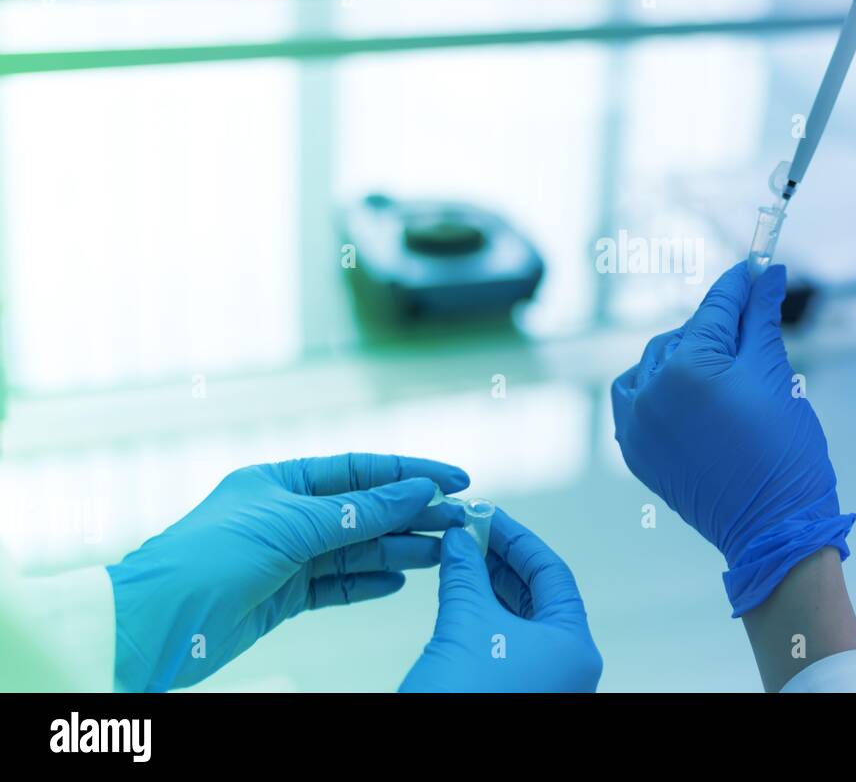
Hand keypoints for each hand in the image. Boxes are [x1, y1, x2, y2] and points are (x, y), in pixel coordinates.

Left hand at [108, 452, 467, 691]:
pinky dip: (368, 582)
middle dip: (413, 514)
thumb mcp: (294, 524)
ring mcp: (286, 555)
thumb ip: (362, 509)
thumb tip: (419, 488)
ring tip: (443, 553)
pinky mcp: (283, 596)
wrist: (155, 624)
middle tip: (460, 522)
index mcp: (281, 479)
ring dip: (400, 548)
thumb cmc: (211, 557)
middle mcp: (286, 513)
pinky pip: (338, 584)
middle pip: (365, 509)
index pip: (361, 470)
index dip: (411, 473)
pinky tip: (399, 581)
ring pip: (358, 548)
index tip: (457, 479)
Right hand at [400, 510, 601, 691]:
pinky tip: (460, 593)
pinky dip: (485, 615)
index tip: (486, 514)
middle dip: (501, 559)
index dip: (516, 538)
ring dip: (490, 585)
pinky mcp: (518, 694)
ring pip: (521, 619)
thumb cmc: (464, 699)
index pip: (552, 572)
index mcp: (575, 645)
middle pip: (538, 594)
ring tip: (460, 554)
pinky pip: (506, 643)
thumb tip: (459, 537)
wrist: (432, 768)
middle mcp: (568, 665)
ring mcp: (545, 684)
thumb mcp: (465, 625)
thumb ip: (465, 573)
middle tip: (468, 531)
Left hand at [610, 262, 854, 615]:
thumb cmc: (784, 453)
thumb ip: (761, 318)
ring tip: (719, 370)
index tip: (754, 268)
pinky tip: (687, 394)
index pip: (714, 309)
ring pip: (653, 364)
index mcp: (688, 366)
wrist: (774, 529)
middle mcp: (651, 390)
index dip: (739, 286)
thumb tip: (765, 274)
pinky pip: (635, 401)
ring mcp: (637, 424)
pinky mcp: (636, 451)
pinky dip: (656, 390)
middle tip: (751, 331)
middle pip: (682, 335)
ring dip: (682, 358)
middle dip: (715, 330)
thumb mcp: (778, 375)